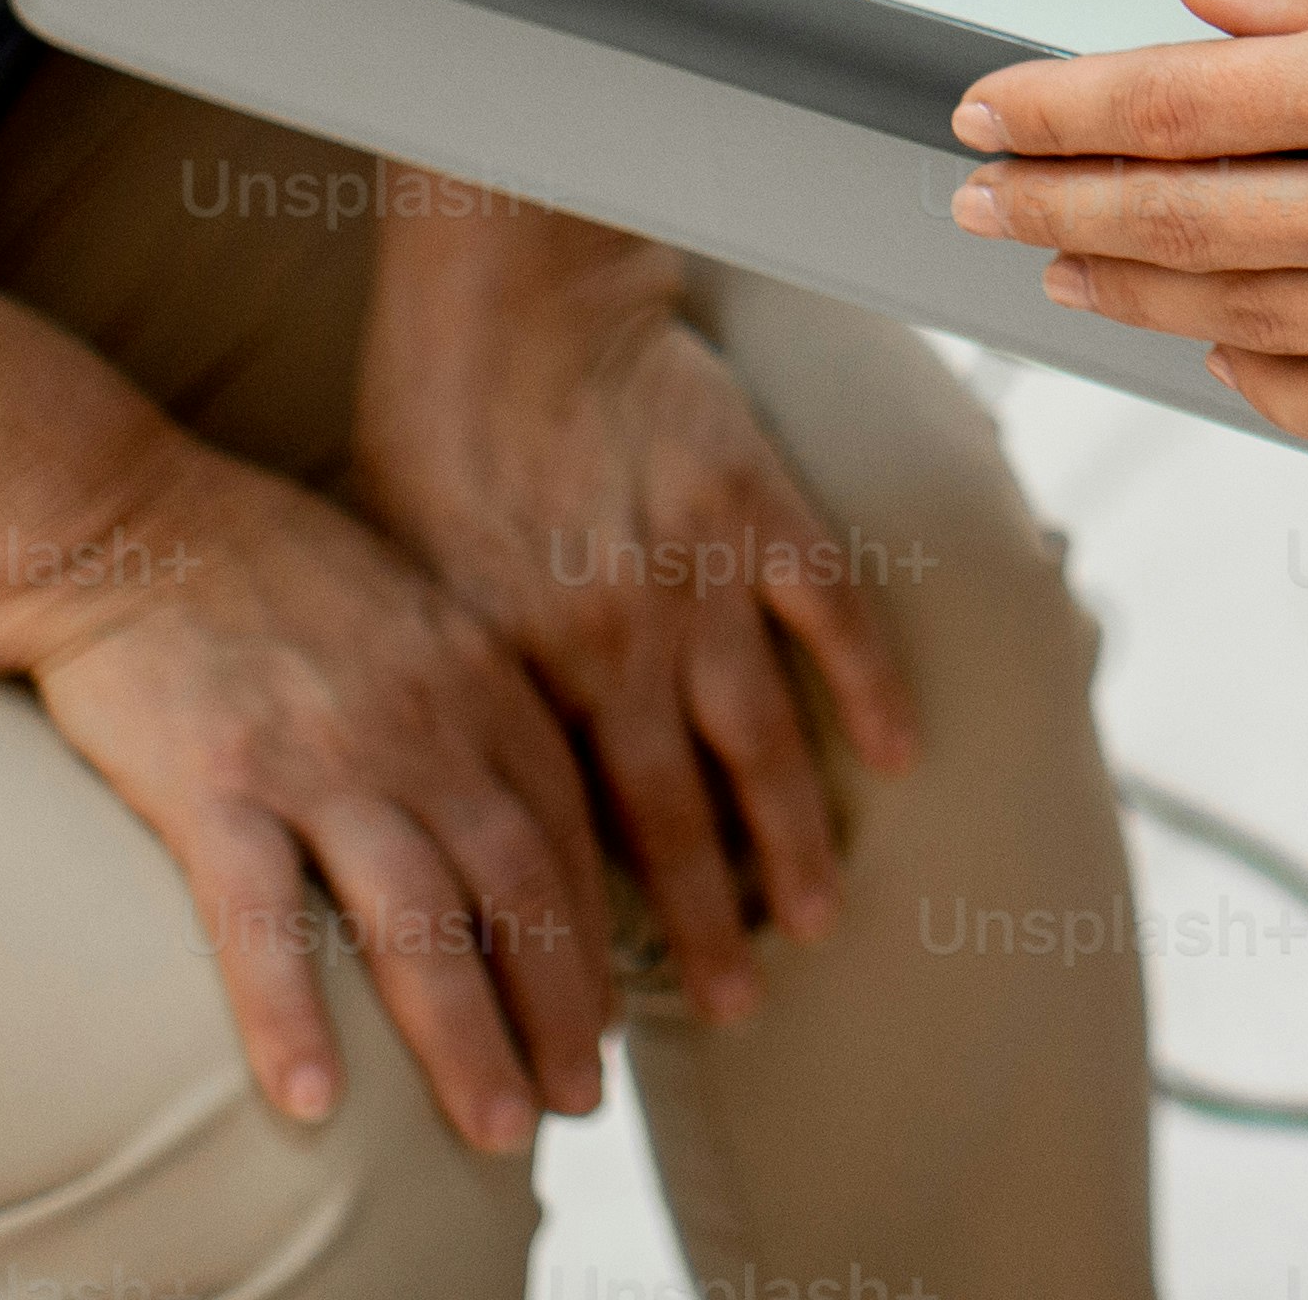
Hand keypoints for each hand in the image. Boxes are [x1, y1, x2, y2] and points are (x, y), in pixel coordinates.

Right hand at [17, 439, 619, 1156]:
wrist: (120, 517)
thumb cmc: (258, 569)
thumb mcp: (404, 610)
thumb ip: (465, 698)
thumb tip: (505, 800)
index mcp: (476, 675)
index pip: (565, 825)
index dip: (592, 931)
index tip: (606, 1017)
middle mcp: (421, 720)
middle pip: (518, 886)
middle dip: (563, 1005)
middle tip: (581, 1101)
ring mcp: (320, 754)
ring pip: (419, 919)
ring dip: (468, 1035)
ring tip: (500, 1128)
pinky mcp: (214, 783)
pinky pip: (262, 921)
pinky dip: (291, 1014)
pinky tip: (315, 1099)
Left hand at [348, 198, 924, 1027]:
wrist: (508, 297)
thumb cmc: (430, 426)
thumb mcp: (410, 580)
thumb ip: (458, 681)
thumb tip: (457, 787)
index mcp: (515, 673)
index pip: (561, 837)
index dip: (585, 929)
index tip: (603, 1006)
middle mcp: (610, 648)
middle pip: (673, 821)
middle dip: (708, 928)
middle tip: (740, 1009)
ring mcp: (695, 581)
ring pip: (761, 744)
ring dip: (795, 843)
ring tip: (820, 922)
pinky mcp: (759, 511)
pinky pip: (831, 617)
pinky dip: (868, 689)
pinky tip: (896, 755)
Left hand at [953, 0, 1307, 453]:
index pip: (1170, 102)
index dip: (1054, 108)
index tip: (988, 108)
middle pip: (1172, 218)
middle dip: (1051, 204)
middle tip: (981, 194)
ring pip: (1236, 315)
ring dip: (1130, 290)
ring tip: (1070, 267)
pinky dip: (1257, 378)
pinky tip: (1224, 347)